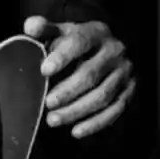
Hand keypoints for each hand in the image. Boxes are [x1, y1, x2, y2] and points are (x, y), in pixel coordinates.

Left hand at [23, 16, 134, 138]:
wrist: (111, 46)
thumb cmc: (78, 41)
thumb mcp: (63, 30)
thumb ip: (44, 27)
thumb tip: (29, 26)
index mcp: (96, 32)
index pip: (79, 42)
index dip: (62, 57)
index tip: (44, 70)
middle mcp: (115, 51)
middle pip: (90, 75)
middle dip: (67, 91)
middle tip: (47, 103)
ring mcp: (125, 72)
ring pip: (103, 96)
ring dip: (77, 111)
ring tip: (53, 120)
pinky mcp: (130, 91)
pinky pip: (115, 111)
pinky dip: (95, 124)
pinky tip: (76, 131)